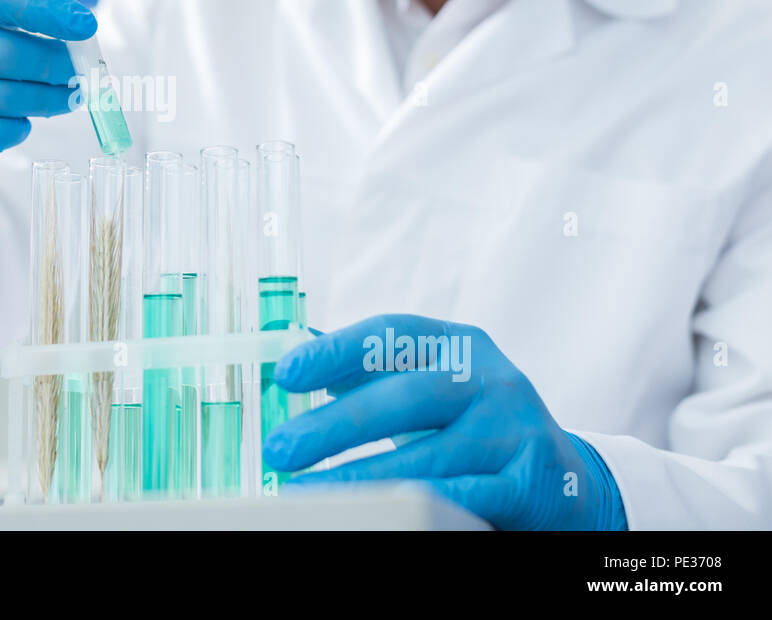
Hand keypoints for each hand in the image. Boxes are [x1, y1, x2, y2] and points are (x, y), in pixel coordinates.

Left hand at [262, 314, 627, 529]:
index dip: (336, 351)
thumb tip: (295, 350)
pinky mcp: (530, 485)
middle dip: (335, 424)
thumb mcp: (433, 387)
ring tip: (307, 490)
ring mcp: (516, 432)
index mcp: (460, 347)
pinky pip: (466, 497)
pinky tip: (376, 511)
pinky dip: (417, 503)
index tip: (285, 373)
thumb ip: (370, 371)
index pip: (392, 336)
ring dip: (361, 476)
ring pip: (431, 454)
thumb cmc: (477, 427)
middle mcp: (492, 381)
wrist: (567, 481)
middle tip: (280, 448)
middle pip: (405, 396)